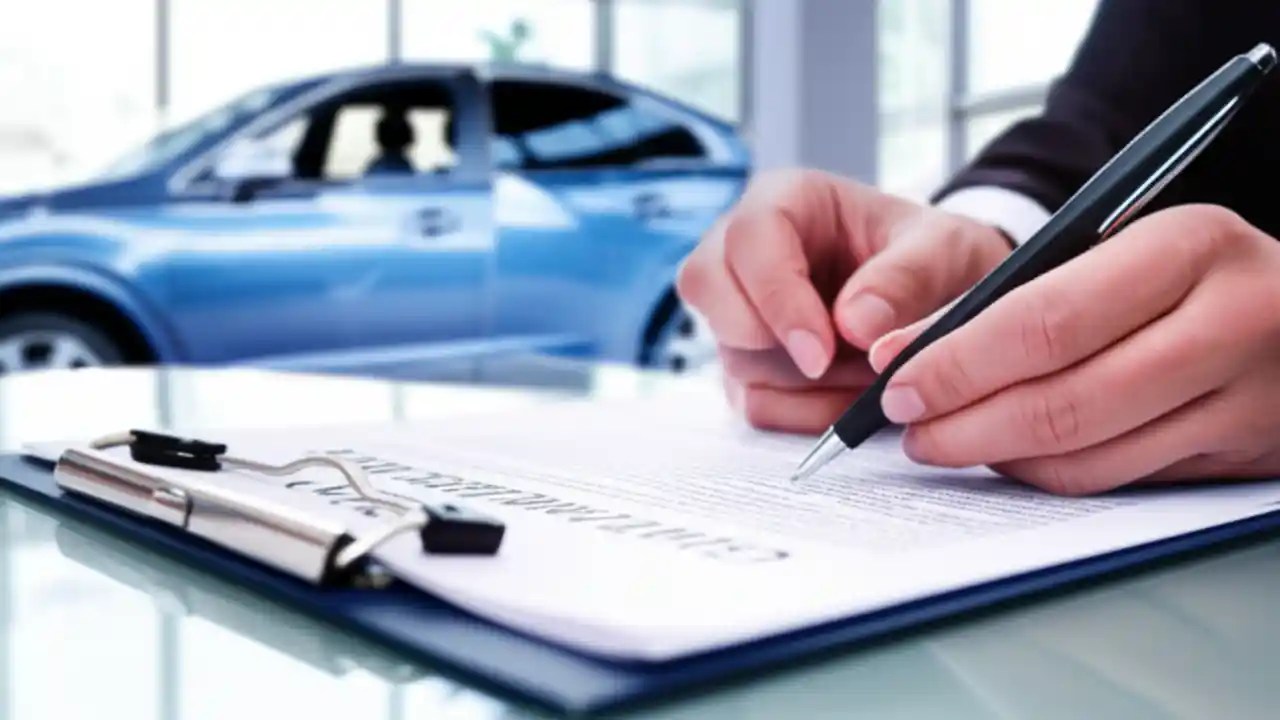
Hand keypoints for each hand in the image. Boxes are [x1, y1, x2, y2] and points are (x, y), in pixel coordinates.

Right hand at [676, 169, 1011, 432]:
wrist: (944, 297)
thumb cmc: (934, 258)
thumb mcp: (946, 250)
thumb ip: (908, 277)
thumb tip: (854, 325)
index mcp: (786, 201)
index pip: (748, 238)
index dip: (776, 296)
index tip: (821, 349)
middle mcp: (747, 252)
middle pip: (707, 287)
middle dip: (767, 341)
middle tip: (830, 366)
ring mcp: (740, 311)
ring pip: (733, 356)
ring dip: (804, 386)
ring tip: (869, 377)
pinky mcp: (748, 364)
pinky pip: (754, 403)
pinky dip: (805, 414)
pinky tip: (850, 397)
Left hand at [869, 204, 1279, 494]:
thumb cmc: (1198, 272)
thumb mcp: (1128, 248)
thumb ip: (1025, 292)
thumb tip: (907, 349)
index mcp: (1191, 246)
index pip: (1049, 319)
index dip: (960, 360)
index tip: (898, 380)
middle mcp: (1230, 321)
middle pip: (1065, 400)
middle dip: (966, 421)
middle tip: (908, 426)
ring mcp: (1247, 399)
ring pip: (1089, 455)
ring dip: (998, 457)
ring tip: (941, 441)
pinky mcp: (1242, 456)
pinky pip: (1119, 479)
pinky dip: (1048, 474)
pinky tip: (1006, 456)